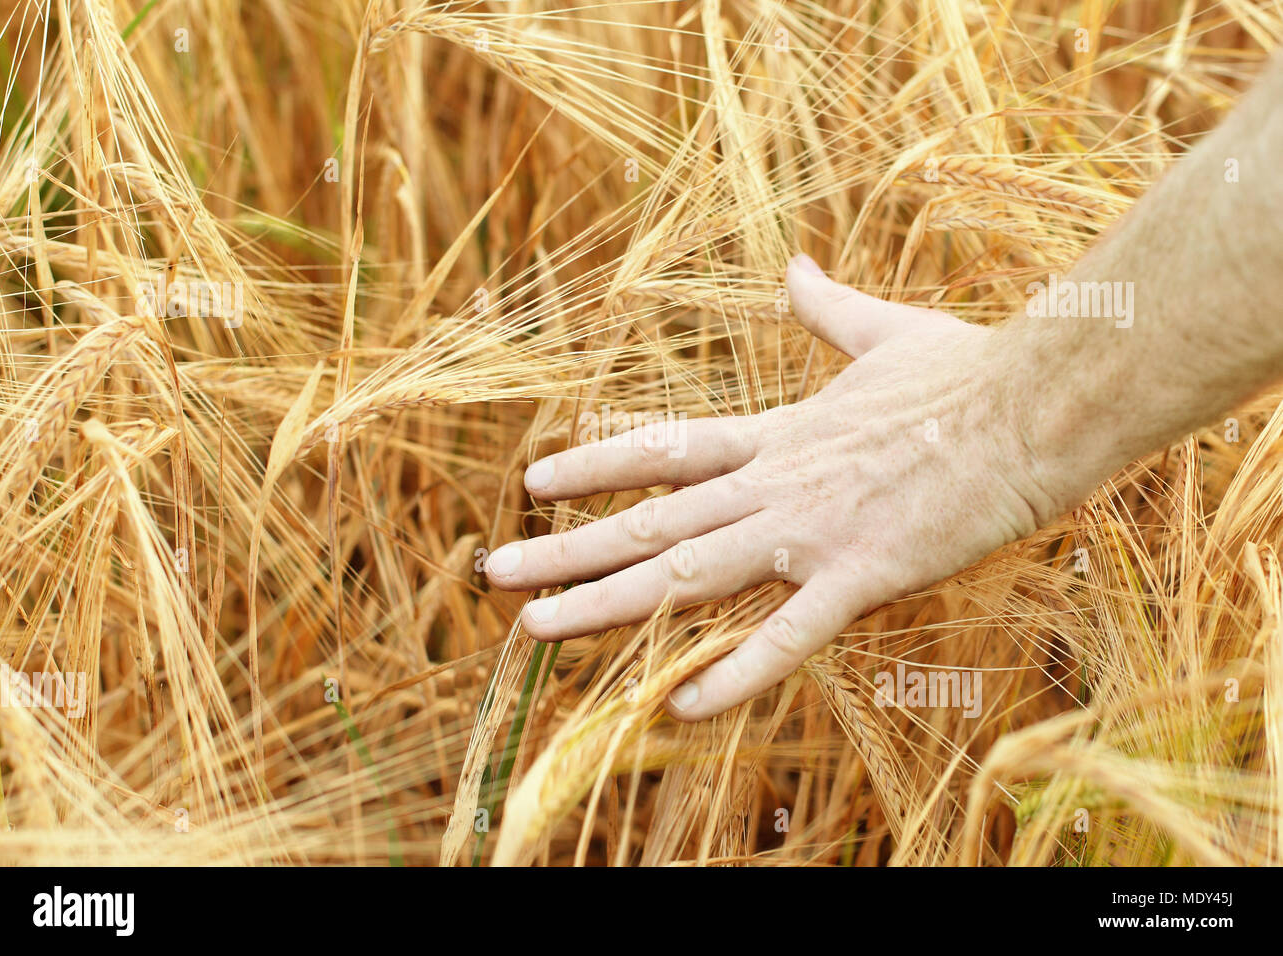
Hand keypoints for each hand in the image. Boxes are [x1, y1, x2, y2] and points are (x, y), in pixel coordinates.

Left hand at [486, 254, 1073, 720]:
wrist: (1036, 402)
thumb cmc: (969, 370)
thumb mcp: (885, 331)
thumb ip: (827, 309)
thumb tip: (796, 266)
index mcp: (779, 436)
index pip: (664, 449)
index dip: (594, 465)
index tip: (531, 481)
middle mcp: (775, 484)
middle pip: (651, 520)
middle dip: (566, 548)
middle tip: (492, 572)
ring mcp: (812, 531)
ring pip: (688, 573)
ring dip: (606, 604)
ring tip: (535, 628)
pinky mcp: (864, 573)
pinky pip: (787, 636)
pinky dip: (733, 674)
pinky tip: (676, 708)